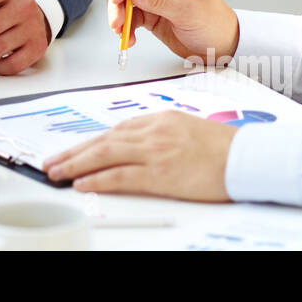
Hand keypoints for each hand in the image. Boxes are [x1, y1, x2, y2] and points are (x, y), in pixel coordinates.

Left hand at [42, 112, 236, 200]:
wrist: (250, 157)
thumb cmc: (224, 148)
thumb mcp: (186, 129)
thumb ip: (159, 134)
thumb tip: (134, 147)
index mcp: (159, 118)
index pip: (115, 130)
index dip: (90, 141)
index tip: (74, 149)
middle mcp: (153, 131)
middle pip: (103, 140)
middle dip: (73, 151)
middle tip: (51, 161)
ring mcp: (155, 151)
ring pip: (105, 154)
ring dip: (76, 163)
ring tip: (56, 171)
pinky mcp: (161, 173)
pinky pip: (121, 176)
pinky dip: (98, 179)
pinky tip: (81, 183)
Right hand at [108, 0, 238, 65]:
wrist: (222, 48)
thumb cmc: (215, 25)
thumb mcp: (188, 13)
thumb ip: (159, 1)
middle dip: (119, 0)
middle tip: (116, 18)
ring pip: (127, 0)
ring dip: (120, 15)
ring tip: (121, 31)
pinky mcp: (152, 14)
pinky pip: (132, 16)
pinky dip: (126, 27)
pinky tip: (130, 37)